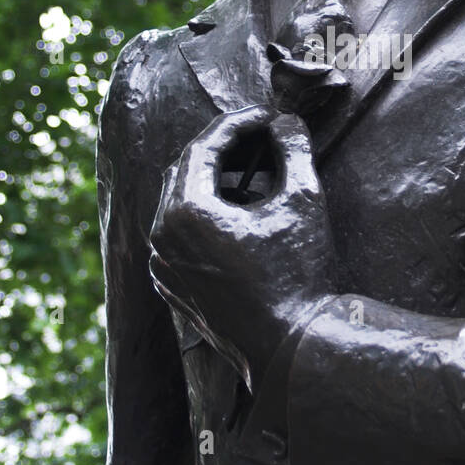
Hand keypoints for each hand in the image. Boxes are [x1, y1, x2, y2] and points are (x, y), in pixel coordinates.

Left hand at [149, 106, 335, 390]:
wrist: (293, 347)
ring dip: (210, 180)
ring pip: (177, 203)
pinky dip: (202, 215)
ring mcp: (163, 266)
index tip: (267, 117)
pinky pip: (176, 236)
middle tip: (258, 136)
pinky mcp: (172, 287)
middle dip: (220, 148)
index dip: (238, 125)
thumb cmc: (299, 275)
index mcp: (185, 212)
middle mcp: (162, 237)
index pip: (204, 147)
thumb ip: (292, 151)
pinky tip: (237, 212)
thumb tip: (286, 122)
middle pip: (185, 170)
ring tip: (251, 171)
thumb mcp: (302, 201)